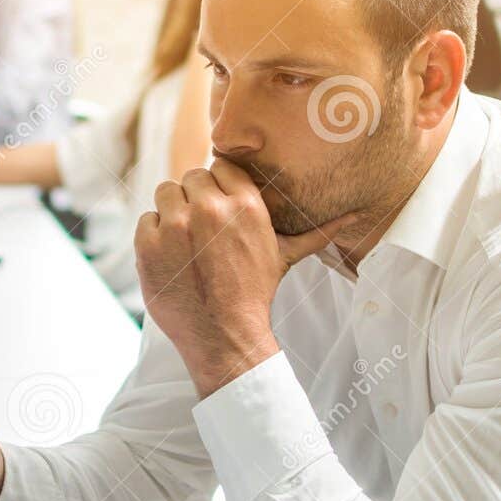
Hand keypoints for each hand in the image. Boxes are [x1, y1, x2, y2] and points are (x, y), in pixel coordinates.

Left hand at [134, 159, 345, 397]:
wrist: (224, 335)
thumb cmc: (255, 293)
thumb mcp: (286, 256)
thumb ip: (316, 231)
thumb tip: (354, 216)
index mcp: (245, 204)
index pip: (220, 165)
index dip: (218, 186)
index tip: (220, 209)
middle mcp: (210, 208)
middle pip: (192, 177)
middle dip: (195, 199)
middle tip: (203, 231)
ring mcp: (176, 224)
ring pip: (166, 192)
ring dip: (172, 213)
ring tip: (186, 242)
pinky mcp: (149, 243)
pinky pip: (146, 219)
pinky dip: (154, 236)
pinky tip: (172, 258)